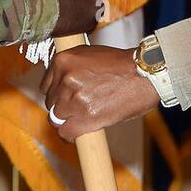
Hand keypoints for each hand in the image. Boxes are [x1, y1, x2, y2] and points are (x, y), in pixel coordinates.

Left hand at [41, 45, 159, 141]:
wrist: (144, 75)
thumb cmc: (121, 64)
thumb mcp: (89, 55)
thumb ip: (71, 67)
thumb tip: (59, 82)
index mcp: (63, 60)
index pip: (46, 85)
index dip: (56, 93)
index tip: (64, 98)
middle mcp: (65, 79)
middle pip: (50, 102)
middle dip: (62, 106)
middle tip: (79, 106)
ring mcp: (73, 99)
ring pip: (56, 119)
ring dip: (68, 120)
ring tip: (82, 118)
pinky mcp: (85, 118)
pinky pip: (65, 133)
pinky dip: (71, 135)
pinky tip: (79, 132)